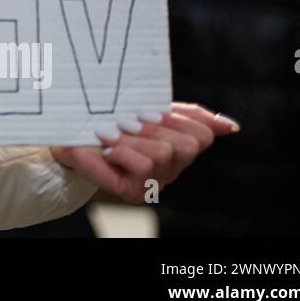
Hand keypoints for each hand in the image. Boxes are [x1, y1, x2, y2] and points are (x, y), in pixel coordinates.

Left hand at [50, 102, 238, 204]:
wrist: (68, 134)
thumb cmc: (107, 118)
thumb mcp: (151, 108)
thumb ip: (190, 116)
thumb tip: (232, 126)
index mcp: (179, 148)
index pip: (202, 134)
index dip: (178, 118)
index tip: (152, 111)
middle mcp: (172, 169)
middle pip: (187, 145)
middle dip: (155, 127)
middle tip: (128, 121)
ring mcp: (155, 183)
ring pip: (164, 154)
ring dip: (133, 138)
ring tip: (112, 134)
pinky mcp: (134, 192)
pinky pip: (144, 167)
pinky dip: (124, 152)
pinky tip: (108, 150)